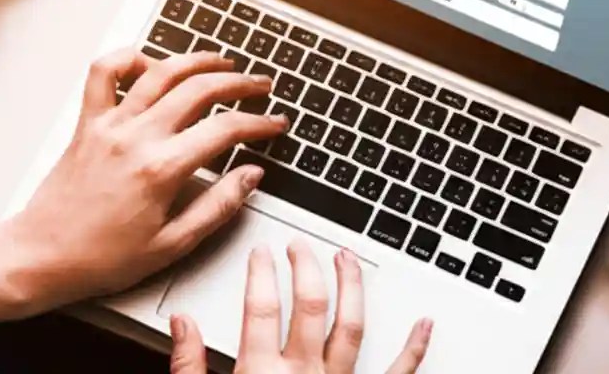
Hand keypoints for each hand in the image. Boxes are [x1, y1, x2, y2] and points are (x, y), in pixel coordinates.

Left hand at [0, 49, 286, 314]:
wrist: (41, 257)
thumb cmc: (100, 257)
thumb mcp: (172, 245)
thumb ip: (218, 206)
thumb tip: (250, 176)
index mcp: (161, 170)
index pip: (225, 130)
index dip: (259, 123)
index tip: (274, 123)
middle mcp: (136, 138)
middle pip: (199, 90)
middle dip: (238, 83)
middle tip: (259, 86)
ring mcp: (109, 125)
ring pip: (159, 71)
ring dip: (196, 60)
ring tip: (220, 61)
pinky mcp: (88, 123)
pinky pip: (104, 73)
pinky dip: (129, 58)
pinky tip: (150, 63)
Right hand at [168, 240, 431, 373]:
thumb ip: (189, 368)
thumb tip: (183, 325)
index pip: (261, 309)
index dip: (261, 274)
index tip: (262, 253)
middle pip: (310, 306)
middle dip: (306, 268)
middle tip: (300, 246)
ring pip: (352, 328)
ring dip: (352, 288)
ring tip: (347, 260)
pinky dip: (414, 349)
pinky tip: (425, 325)